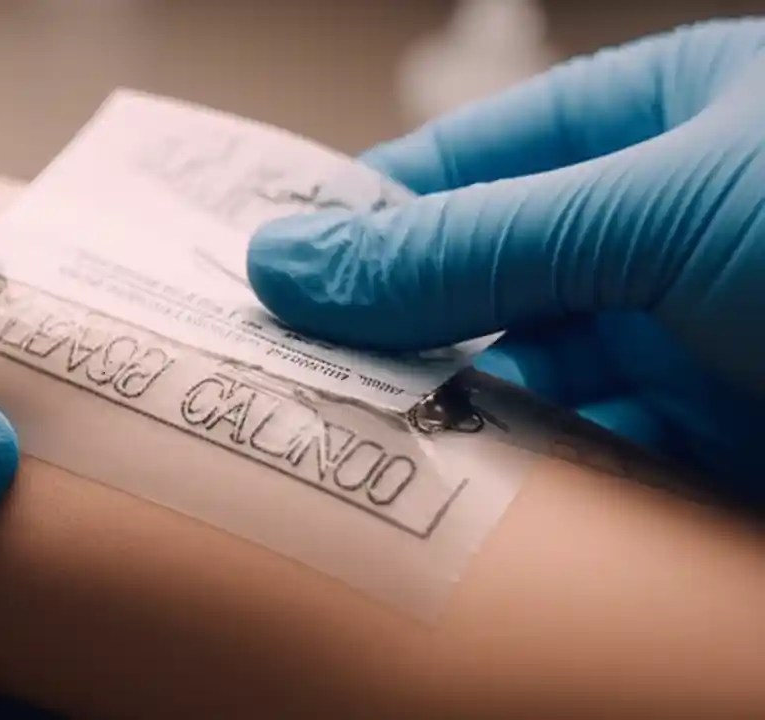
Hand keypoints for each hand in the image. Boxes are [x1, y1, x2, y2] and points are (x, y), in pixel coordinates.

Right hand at [247, 19, 764, 486]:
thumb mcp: (652, 209)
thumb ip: (467, 246)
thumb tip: (288, 260)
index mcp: (662, 119)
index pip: (477, 160)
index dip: (373, 214)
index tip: (276, 275)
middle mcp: (670, 225)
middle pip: (495, 282)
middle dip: (405, 335)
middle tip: (300, 382)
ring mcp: (703, 335)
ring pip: (542, 383)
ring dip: (465, 422)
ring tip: (372, 452)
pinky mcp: (727, 437)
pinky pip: (607, 460)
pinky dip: (544, 487)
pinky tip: (477, 505)